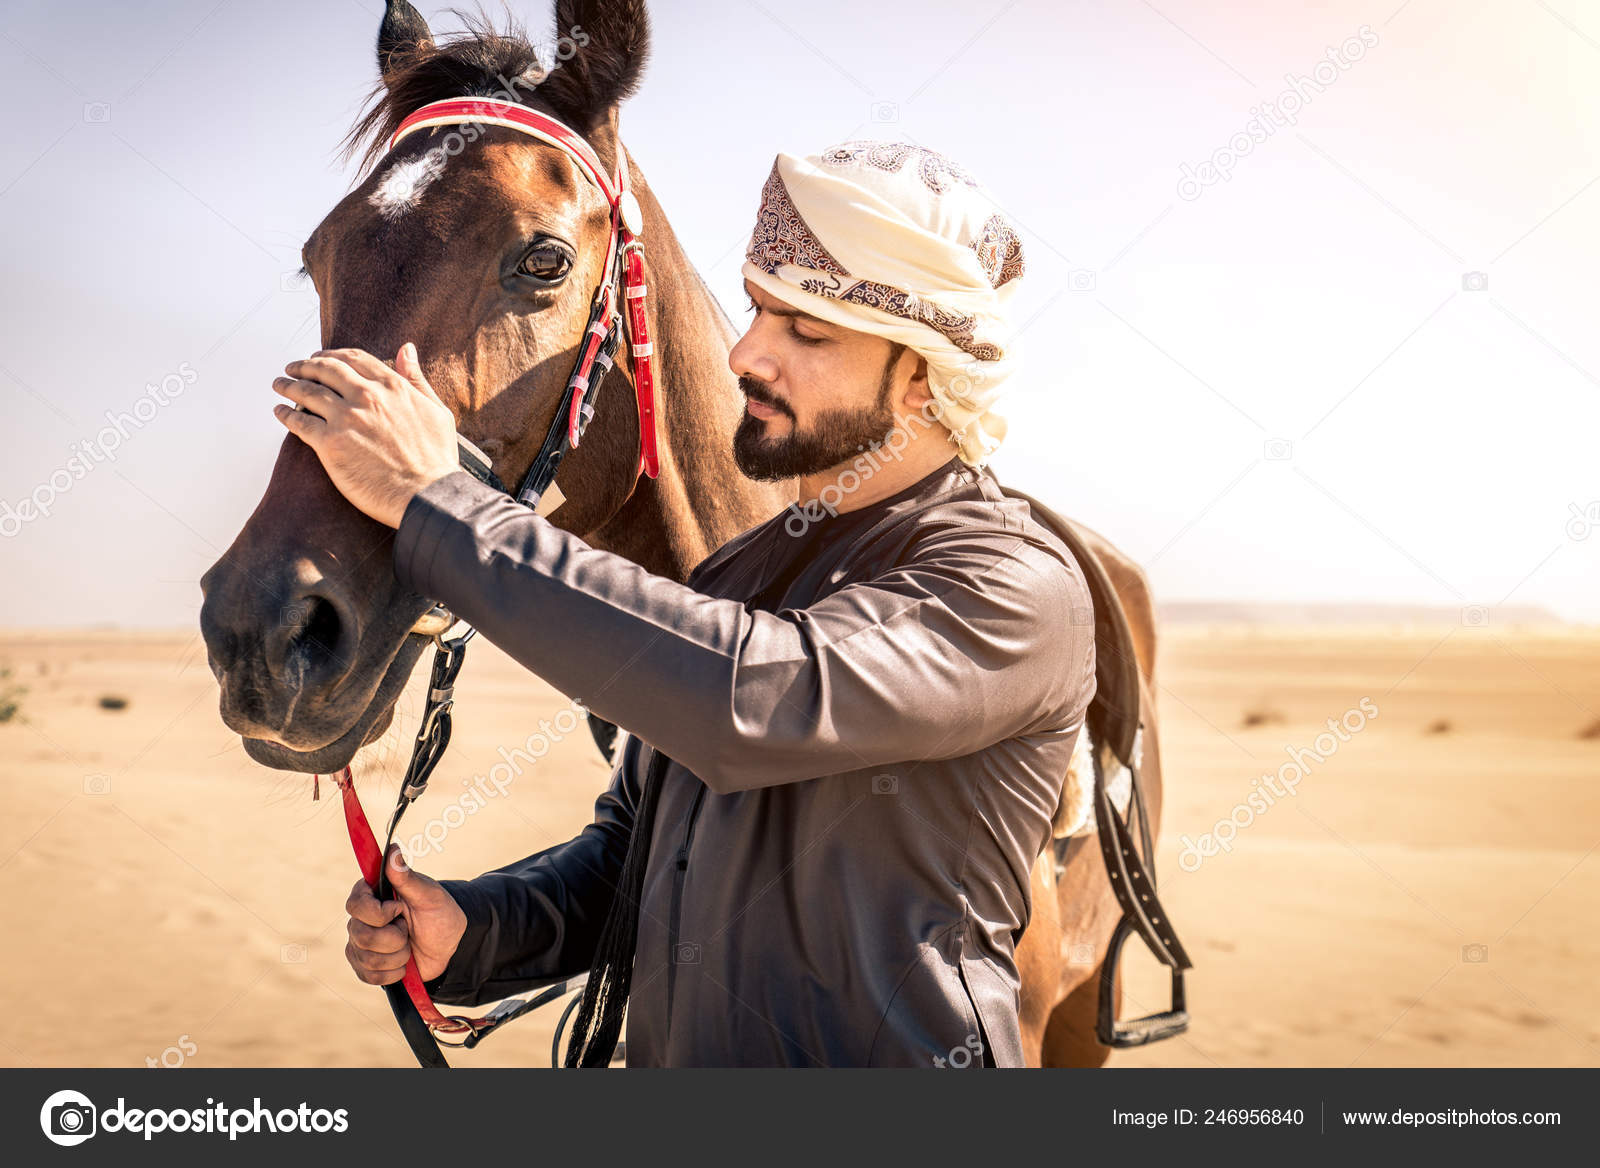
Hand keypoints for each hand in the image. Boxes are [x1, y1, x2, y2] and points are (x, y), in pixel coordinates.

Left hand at [272, 344, 459, 528]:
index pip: (354, 359)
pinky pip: (299, 423)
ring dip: (289, 385)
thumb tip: (406, 349)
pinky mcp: (331, 444)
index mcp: (392, 386)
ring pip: (308, 392)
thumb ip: (417, 378)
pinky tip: (279, 412)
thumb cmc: (437, 459)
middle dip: (305, 365)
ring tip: (279, 384)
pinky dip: (285, 415)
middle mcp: (367, 396)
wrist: (428, 495)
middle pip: (326, 370)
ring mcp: (347, 419)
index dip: (333, 355)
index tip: (321, 357)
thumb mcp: (437, 411)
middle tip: (294, 367)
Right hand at [344, 845, 467, 984]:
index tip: (400, 910)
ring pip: (367, 958)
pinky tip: (404, 963)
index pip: (355, 905)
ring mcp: (359, 944)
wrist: (448, 946)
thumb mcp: (430, 895)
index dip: (378, 914)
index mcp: (371, 894)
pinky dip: (394, 972)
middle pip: (360, 935)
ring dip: (398, 955)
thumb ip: (407, 877)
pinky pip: (370, 976)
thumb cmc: (440, 914)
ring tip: (409, 945)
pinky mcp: (363, 965)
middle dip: (394, 938)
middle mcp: (360, 918)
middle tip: (409, 929)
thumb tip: (392, 849)